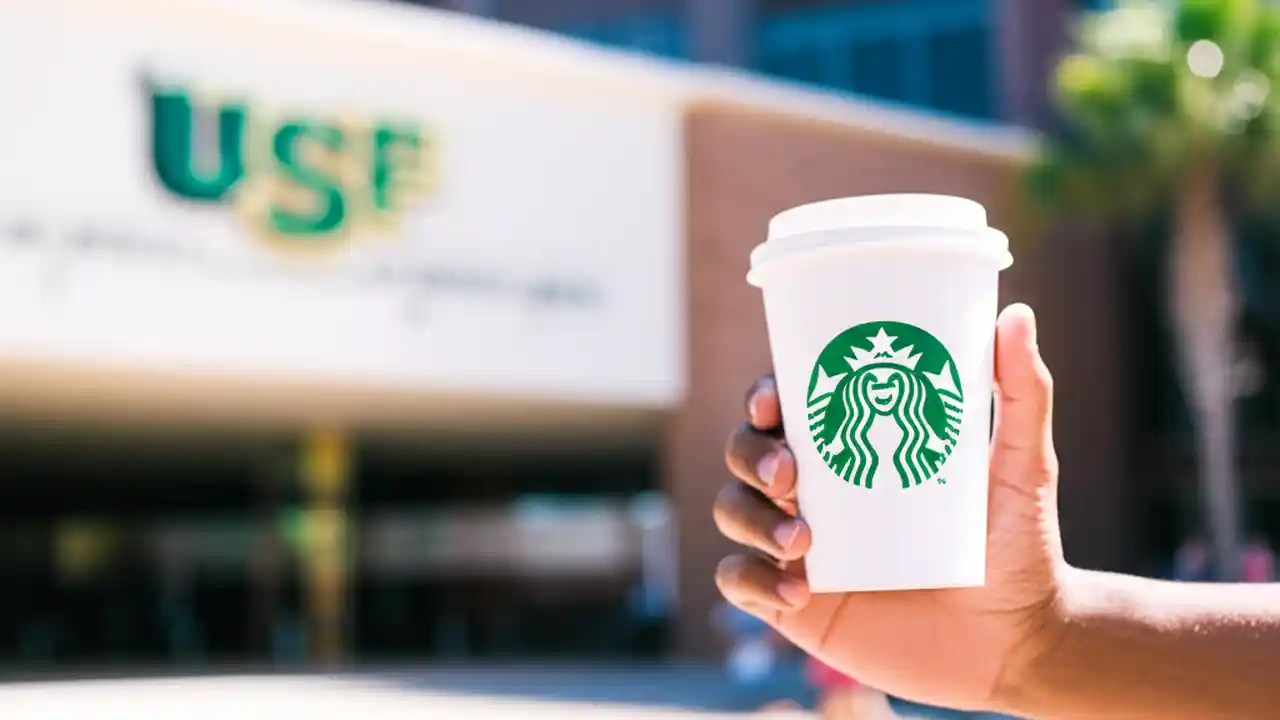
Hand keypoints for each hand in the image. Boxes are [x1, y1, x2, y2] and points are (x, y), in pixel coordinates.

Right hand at [714, 304, 1065, 711]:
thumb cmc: (1017, 548)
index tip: (773, 401)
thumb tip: (1016, 314)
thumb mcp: (1021, 466)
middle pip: (745, 452)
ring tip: (801, 542)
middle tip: (790, 475)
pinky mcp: (795, 604)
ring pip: (732, 511)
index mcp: (848, 451)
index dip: (762, 397)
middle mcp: (812, 493)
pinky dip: (752, 581)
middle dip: (750, 454)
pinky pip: (740, 584)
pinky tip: (796, 592)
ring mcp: (798, 549)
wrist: (1016, 642)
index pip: (784, 410)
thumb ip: (1021, 395)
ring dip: (749, 518)